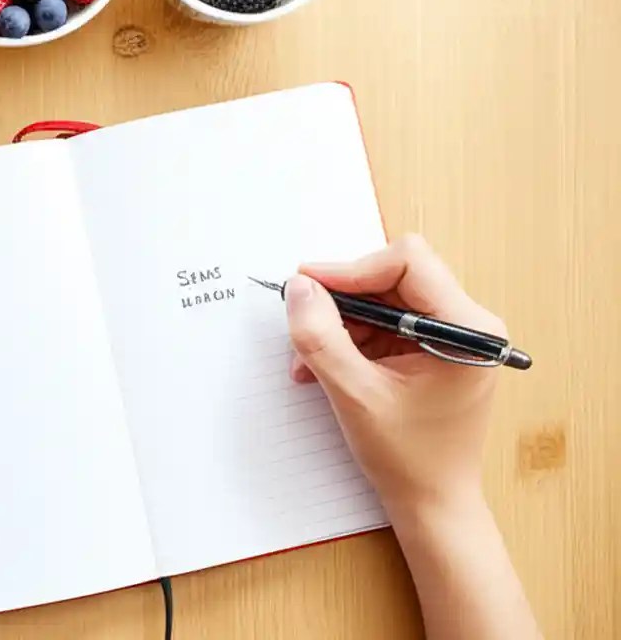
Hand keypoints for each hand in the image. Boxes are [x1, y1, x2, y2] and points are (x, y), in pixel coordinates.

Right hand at [284, 235, 506, 516]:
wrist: (433, 503)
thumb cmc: (410, 458)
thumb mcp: (355, 395)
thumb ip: (322, 337)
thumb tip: (299, 288)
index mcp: (467, 328)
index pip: (407, 263)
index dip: (352, 270)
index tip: (308, 287)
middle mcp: (468, 324)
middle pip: (393, 278)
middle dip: (342, 301)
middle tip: (303, 321)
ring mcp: (451, 336)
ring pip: (383, 300)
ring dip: (341, 324)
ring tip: (310, 360)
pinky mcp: (433, 350)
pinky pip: (385, 325)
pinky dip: (351, 340)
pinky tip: (326, 367)